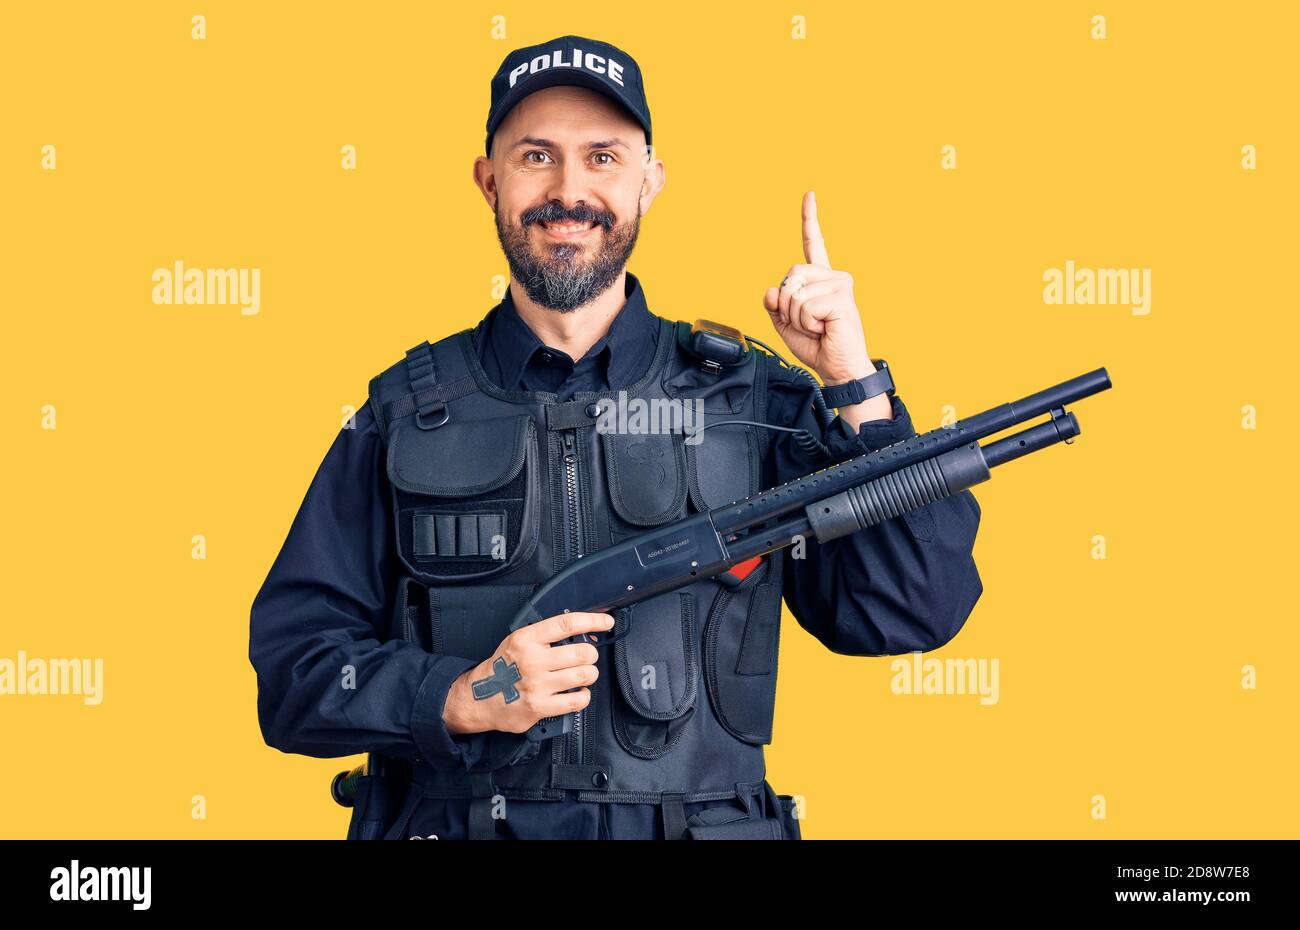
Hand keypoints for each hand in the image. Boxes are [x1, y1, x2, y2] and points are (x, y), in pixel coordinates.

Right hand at [443, 612, 613, 735]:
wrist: (479, 698)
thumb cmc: (503, 668)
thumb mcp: (518, 642)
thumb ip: (546, 636)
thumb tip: (584, 632)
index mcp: (526, 639)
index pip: (567, 623)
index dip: (592, 621)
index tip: (606, 622)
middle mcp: (532, 660)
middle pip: (582, 652)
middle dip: (590, 655)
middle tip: (585, 658)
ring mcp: (537, 685)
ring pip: (584, 675)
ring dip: (588, 674)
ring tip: (581, 675)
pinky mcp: (541, 707)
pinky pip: (578, 700)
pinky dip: (583, 695)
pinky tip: (577, 692)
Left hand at [762, 190, 873, 383]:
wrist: (837, 368)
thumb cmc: (817, 346)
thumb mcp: (785, 324)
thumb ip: (775, 304)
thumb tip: (774, 289)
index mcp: (820, 279)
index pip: (813, 243)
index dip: (809, 219)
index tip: (810, 195)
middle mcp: (833, 276)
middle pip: (789, 275)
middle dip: (787, 305)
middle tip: (807, 322)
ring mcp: (840, 285)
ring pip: (795, 294)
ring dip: (797, 317)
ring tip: (817, 327)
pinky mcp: (842, 298)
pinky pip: (805, 307)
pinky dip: (806, 323)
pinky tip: (824, 328)